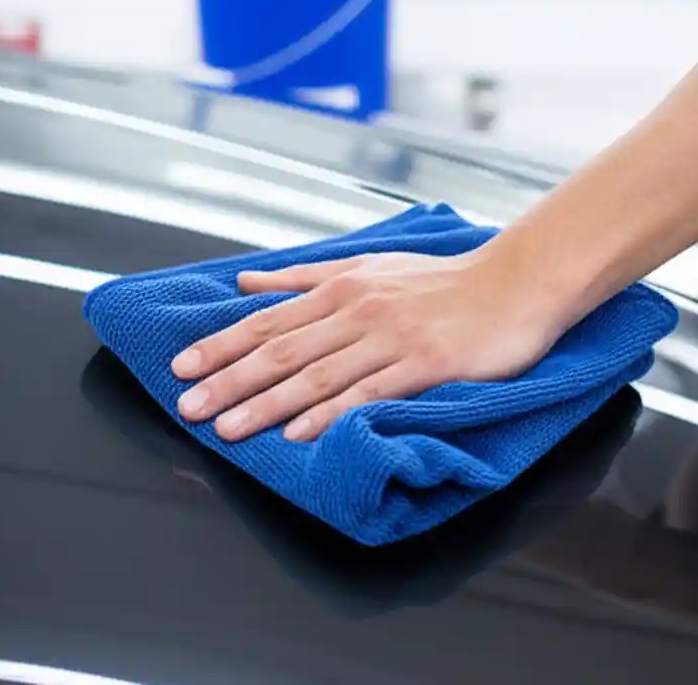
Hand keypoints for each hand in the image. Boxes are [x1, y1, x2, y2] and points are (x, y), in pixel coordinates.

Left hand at [170, 252, 562, 441]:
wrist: (515, 283)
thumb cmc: (441, 280)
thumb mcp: (368, 265)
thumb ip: (304, 278)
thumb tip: (246, 282)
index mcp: (341, 287)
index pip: (268, 320)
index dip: (221, 345)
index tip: (182, 368)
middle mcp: (358, 311)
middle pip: (283, 350)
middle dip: (230, 380)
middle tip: (189, 407)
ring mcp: (391, 338)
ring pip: (318, 374)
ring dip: (268, 404)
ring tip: (229, 427)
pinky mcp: (425, 363)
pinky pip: (369, 392)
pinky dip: (331, 413)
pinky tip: (300, 432)